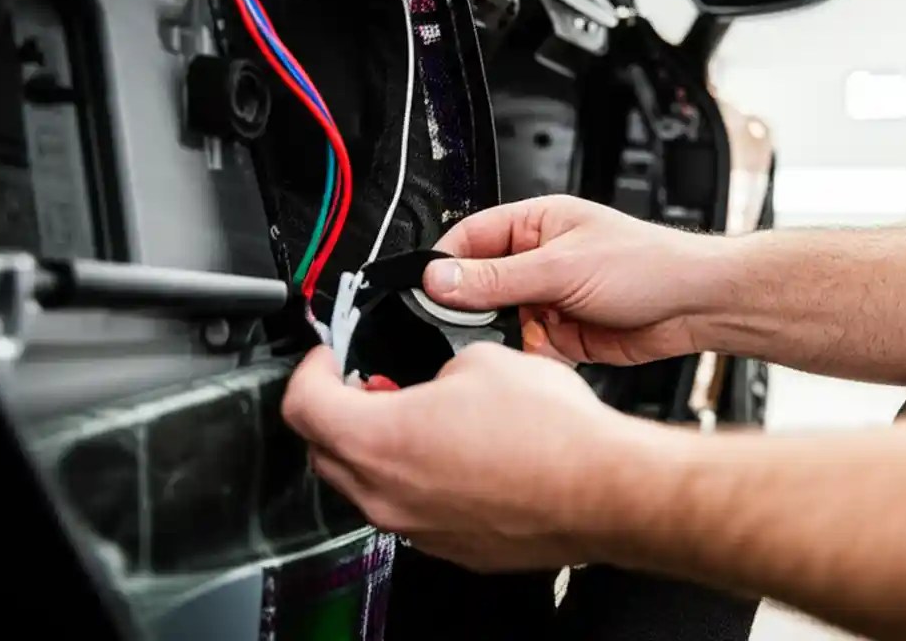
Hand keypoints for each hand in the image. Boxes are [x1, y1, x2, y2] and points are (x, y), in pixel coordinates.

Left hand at [282, 343, 666, 570]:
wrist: (603, 489)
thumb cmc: (552, 433)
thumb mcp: (481, 360)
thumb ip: (438, 367)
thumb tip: (440, 376)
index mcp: (381, 440)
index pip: (303, 405)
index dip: (310, 369)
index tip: (328, 359)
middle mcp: (388, 494)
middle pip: (325, 451)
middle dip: (337, 410)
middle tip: (366, 383)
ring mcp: (418, 527)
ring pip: (368, 486)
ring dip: (377, 449)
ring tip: (419, 417)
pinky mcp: (451, 547)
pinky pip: (412, 510)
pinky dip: (417, 480)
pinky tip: (458, 455)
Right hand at [422, 195, 724, 364]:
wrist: (696, 306)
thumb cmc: (649, 264)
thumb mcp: (562, 268)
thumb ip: (497, 278)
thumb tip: (441, 279)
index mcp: (536, 225)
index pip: (470, 239)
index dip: (446, 266)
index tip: (430, 292)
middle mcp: (540, 261)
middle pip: (481, 286)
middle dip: (478, 309)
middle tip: (477, 324)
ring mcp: (551, 299)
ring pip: (503, 323)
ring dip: (509, 336)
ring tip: (525, 337)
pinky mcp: (564, 335)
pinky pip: (529, 349)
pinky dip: (532, 356)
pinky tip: (546, 354)